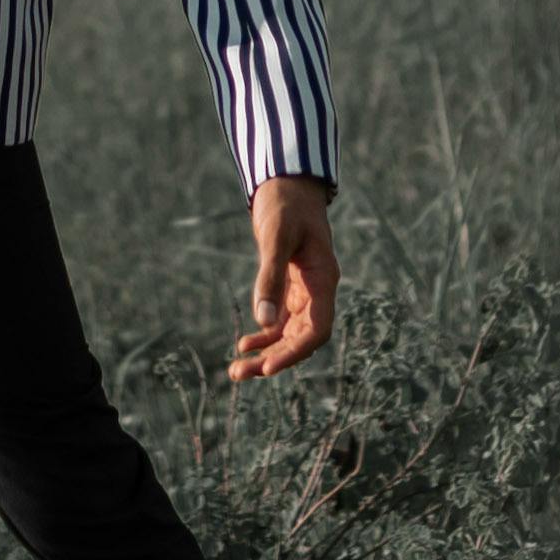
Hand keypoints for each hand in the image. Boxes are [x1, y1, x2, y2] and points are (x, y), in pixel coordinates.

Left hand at [230, 176, 336, 382]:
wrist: (288, 185)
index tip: (269, 367)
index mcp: (324, 279)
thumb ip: (270, 277)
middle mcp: (318, 291)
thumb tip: (263, 321)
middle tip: (240, 374)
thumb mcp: (276, 238)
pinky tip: (243, 345)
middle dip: (274, 359)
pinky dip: (263, 335)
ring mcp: (305, 291)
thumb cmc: (286, 206)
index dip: (295, 352)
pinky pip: (280, 321)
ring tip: (236, 371)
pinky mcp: (290, 288)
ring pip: (289, 334)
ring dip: (266, 353)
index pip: (317, 329)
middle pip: (301, 339)